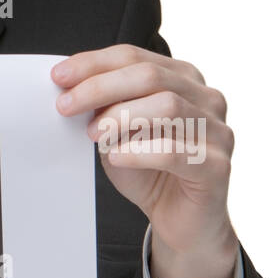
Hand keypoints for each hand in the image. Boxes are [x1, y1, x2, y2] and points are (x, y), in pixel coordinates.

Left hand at [51, 45, 238, 277]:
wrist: (179, 221)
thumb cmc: (149, 170)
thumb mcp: (119, 131)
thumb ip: (105, 106)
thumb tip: (68, 86)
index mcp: (183, 78)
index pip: (134, 57)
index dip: (94, 63)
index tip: (59, 76)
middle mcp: (206, 98)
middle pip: (150, 76)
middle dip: (100, 87)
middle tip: (65, 105)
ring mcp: (218, 131)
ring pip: (167, 106)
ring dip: (121, 117)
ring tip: (93, 134)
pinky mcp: (218, 167)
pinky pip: (175, 151)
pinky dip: (139, 151)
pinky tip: (115, 156)